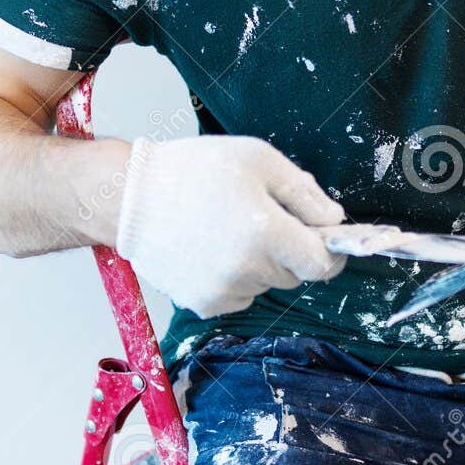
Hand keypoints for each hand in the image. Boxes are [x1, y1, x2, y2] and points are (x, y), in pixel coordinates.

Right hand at [115, 135, 346, 316]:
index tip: (325, 240)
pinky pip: (240, 296)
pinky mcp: (204, 304)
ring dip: (259, 264)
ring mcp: (224, 291)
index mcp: (267, 233)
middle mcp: (248, 270)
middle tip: (259, 219)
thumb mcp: (259, 159)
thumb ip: (305, 193)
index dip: (329, 252)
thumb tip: (334, 222)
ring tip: (226, 230)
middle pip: (294, 275)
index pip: (322, 265)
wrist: (129, 198)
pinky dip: (235, 278)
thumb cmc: (194, 170)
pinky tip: (210, 249)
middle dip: (288, 251)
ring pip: (266, 285)